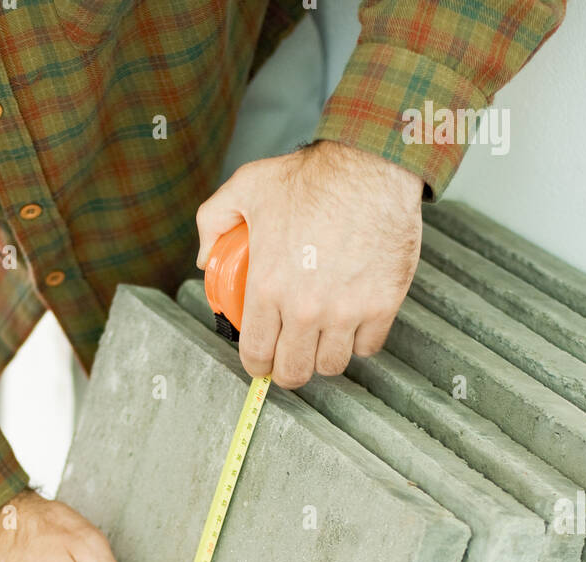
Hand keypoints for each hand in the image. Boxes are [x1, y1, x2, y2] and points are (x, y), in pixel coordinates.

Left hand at [196, 141, 422, 387]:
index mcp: (267, 288)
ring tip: (321, 338)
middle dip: (287, 370)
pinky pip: (367, 347)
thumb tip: (204, 258)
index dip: (257, 364)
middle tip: (290, 356)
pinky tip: (352, 322)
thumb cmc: (311, 176)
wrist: (371, 164)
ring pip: (331, 366)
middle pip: (293, 372)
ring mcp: (346, 311)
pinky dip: (359, 341)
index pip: (256, 355)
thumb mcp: (246, 188)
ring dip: (324, 356)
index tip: (262, 361)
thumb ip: (213, 222)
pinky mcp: (381, 306)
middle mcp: (305, 308)